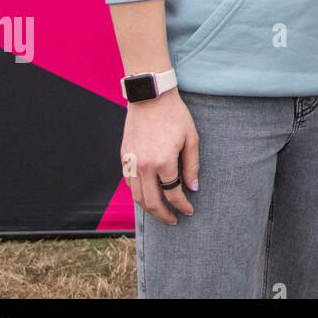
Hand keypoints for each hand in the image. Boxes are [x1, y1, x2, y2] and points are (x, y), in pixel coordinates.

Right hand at [121, 90, 199, 224]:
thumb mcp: (191, 138)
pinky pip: (129, 183)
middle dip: (164, 215)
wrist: (150, 97)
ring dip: (148, 209)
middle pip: (152, 202)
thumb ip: (192, 166)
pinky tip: (148, 195)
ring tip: (160, 212)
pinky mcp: (124, 157)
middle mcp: (144, 166)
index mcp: (163, 162)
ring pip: (137, 197)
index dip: (182, 206)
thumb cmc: (175, 115)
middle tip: (174, 221)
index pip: (173, 194)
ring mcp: (131, 162)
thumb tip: (193, 188)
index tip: (189, 211)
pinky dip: (138, 194)